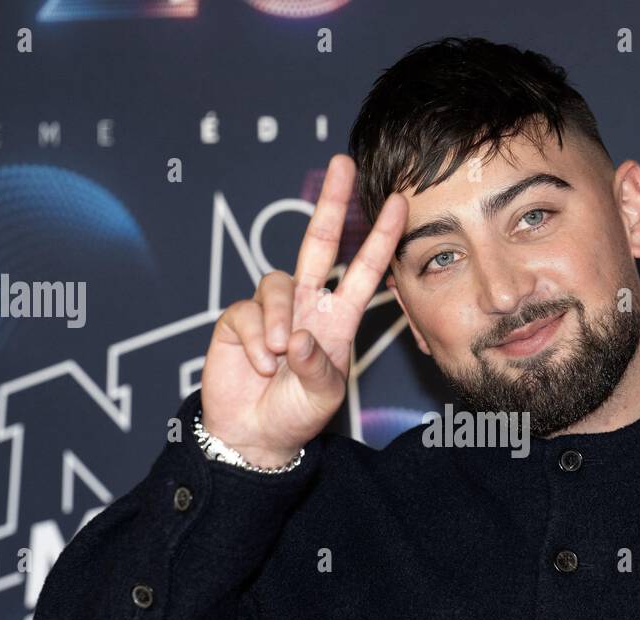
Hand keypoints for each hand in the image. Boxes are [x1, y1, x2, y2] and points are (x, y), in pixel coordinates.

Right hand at [199, 154, 407, 467]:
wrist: (253, 436)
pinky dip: (256, 340)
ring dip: (279, 320)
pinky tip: (260, 365)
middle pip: (318, 242)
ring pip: (275, 284)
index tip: (400, 204)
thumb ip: (318, 369)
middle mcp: (306, 305)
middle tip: (344, 163)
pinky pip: (247, 313)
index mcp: (336, 319)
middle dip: (333, 202)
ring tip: (280, 356)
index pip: (362, 269)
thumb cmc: (296, 414)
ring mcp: (272, 310)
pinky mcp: (238, 319)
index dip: (381, 237)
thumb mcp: (321, 397)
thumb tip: (300, 338)